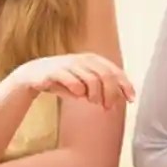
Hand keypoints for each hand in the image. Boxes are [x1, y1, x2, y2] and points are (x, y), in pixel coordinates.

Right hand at [9, 53, 135, 108]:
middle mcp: (83, 59)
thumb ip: (105, 87)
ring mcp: (69, 64)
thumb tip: (126, 97)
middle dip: (110, 94)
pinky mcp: (55, 71)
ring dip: (95, 95)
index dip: (125, 85)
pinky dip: (78, 90)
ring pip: (91, 80)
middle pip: (106, 76)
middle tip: (107, 107)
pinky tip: (77, 95)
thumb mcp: (87, 83)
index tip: (131, 100)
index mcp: (93, 60)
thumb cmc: (65, 80)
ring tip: (91, 102)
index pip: (115, 71)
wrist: (34, 76)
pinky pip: (73, 82)